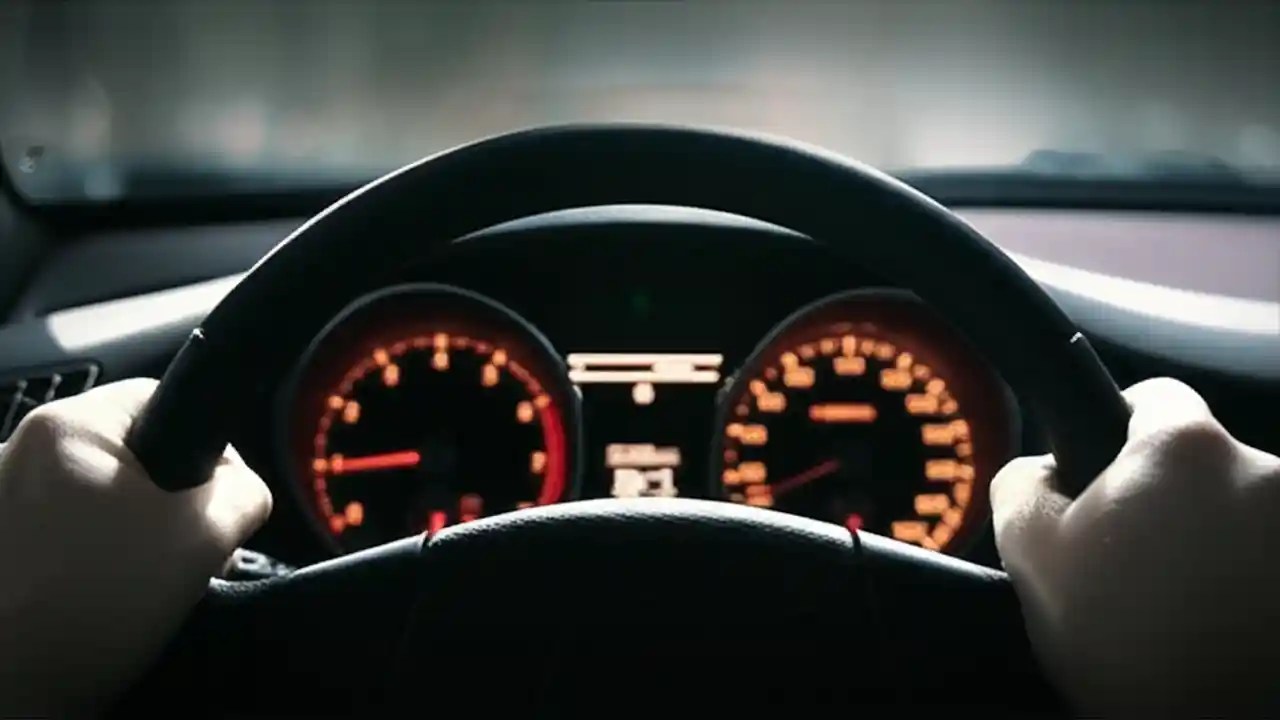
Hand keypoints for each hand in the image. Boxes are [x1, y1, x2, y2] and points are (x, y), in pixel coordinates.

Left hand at [0, 378, 271, 715]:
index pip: (165, 398)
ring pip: (98, 502)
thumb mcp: (206, 534)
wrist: (10, 690)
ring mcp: (0, 504)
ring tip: (141, 585)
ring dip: (130, 537)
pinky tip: (103, 603)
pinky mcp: (1, 551)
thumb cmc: (92, 603)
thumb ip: (244, 492)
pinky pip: (65, 539)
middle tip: (185, 553)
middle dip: (168, 504)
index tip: (217, 502)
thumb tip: (242, 491)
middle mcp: (17, 451)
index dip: (209, 448)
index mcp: (68, 426)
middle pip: (130, 456)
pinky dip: (91, 564)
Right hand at [991, 378, 1279, 715]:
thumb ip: (1023, 486)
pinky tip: (1222, 623)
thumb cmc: (1130, 645)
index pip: (1152, 398)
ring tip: (1184, 607)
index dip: (1116, 435)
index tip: (1104, 480)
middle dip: (1169, 503)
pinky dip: (1251, 579)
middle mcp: (1268, 471)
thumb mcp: (1031, 555)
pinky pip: (1267, 556)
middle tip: (1133, 564)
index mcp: (1186, 449)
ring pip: (1244, 515)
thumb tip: (1038, 471)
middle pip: (1203, 464)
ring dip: (1217, 545)